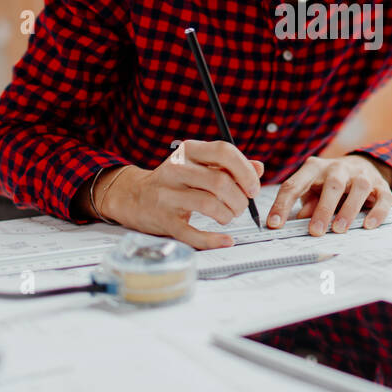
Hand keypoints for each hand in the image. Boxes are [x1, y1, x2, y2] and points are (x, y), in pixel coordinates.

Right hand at [94, 140, 263, 249]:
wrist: (133, 196)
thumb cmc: (174, 180)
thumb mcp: (199, 164)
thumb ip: (229, 165)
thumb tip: (258, 168)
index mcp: (189, 150)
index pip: (224, 151)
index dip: (245, 171)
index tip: (253, 188)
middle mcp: (176, 169)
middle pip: (220, 181)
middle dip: (239, 199)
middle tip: (240, 207)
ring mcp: (167, 194)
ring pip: (209, 204)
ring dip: (228, 215)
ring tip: (228, 217)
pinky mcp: (163, 219)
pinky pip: (192, 232)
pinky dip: (213, 240)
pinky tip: (225, 240)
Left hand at [266, 154, 391, 235]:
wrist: (362, 165)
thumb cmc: (330, 183)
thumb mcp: (313, 189)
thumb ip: (306, 203)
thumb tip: (299, 221)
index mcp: (314, 168)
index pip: (294, 184)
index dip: (283, 205)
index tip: (274, 224)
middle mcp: (338, 167)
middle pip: (332, 184)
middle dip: (323, 208)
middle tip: (316, 231)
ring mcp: (362, 175)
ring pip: (359, 188)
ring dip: (349, 209)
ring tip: (339, 229)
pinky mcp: (381, 185)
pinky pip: (383, 197)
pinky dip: (377, 212)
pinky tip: (368, 225)